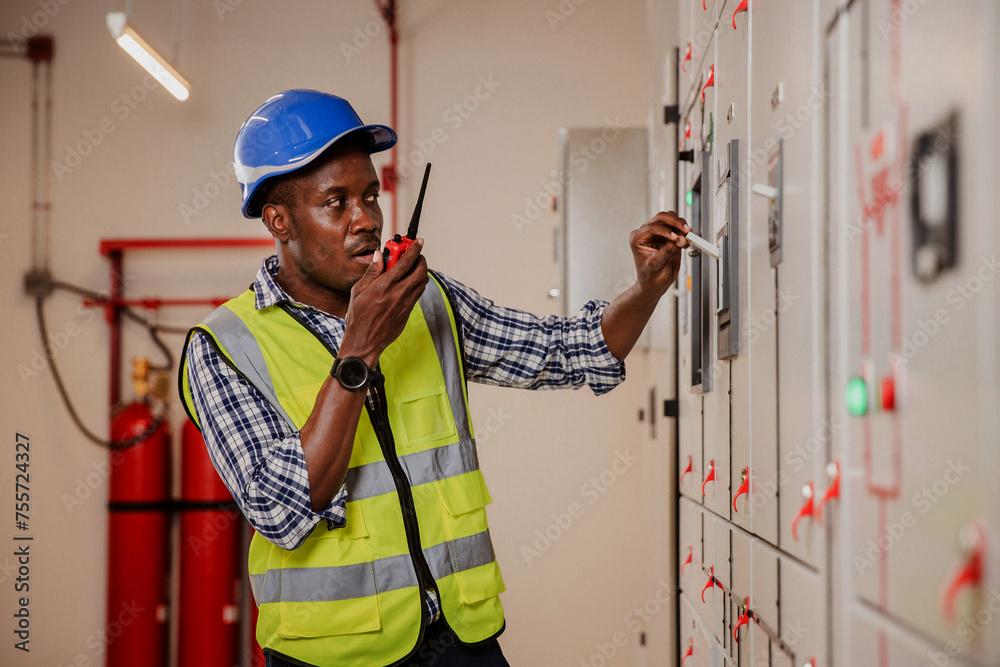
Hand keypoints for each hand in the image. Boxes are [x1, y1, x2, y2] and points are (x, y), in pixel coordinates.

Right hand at [340, 239, 428, 365]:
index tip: (418, 241)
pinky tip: (408, 281)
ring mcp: (405, 304)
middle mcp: (398, 294)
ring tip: (410, 267)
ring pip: (422, 281)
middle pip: (420, 271)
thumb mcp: (358, 291)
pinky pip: (418, 292)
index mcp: (384, 287)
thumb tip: (379, 256)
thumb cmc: (358, 316)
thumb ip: (371, 272)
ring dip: (420, 270)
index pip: (405, 263)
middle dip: (420, 258)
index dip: (414, 249)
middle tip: (414, 254)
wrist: (365, 341)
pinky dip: (417, 282)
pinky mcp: (408, 312)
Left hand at [629, 211, 690, 296]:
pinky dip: (685, 233)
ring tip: (688, 237)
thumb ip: (667, 251)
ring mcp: (658, 233)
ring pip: (671, 220)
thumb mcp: (656, 264)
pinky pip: (678, 229)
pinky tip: (686, 243)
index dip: (665, 231)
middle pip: (662, 218)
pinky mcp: (669, 237)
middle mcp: (647, 233)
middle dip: (675, 222)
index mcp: (638, 238)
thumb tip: (679, 240)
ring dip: (681, 226)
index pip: (652, 227)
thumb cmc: (650, 276)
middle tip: (686, 230)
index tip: (675, 238)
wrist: (655, 284)